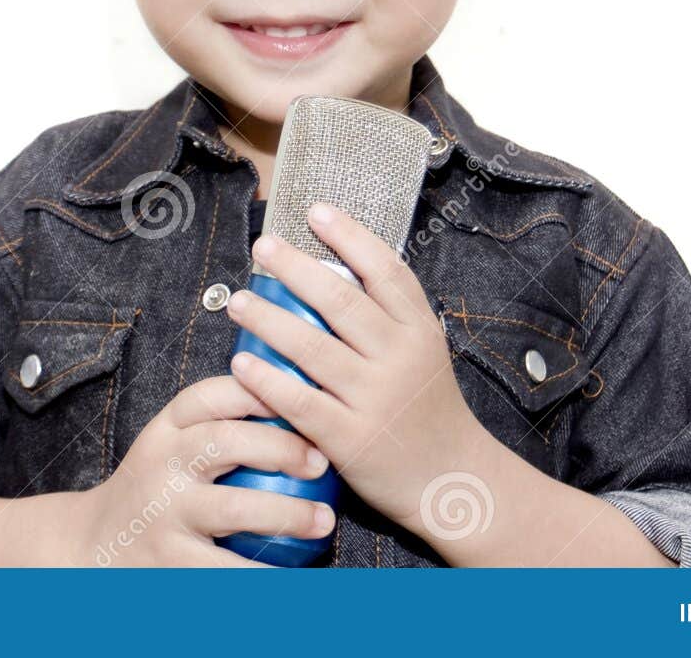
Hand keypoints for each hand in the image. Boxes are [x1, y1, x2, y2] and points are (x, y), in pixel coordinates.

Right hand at [67, 373, 335, 565]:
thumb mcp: (167, 448)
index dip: (256, 391)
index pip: (209, 396)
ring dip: (288, 514)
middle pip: (226, 442)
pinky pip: (227, 569)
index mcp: (165, 431)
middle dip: (282, 449)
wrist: (91, 548)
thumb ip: (213, 425)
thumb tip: (293, 400)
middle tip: (322, 463)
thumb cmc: (151, 491)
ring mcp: (165, 515)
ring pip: (234, 510)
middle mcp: (161, 466)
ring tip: (324, 520)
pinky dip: (265, 573)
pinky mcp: (171, 563)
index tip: (299, 396)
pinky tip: (295, 576)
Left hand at [225, 201, 503, 544]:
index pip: (385, 271)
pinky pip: (301, 402)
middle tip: (263, 247)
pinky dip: (269, 380)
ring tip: (239, 300)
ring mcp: (375, 398)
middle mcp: (399, 358)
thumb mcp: (425, 352)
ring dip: (270, 319)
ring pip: (313, 347)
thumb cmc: (429, 410)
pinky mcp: (350, 439)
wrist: (451, 479)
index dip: (350, 236)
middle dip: (296, 269)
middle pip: (341, 302)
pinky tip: (242, 362)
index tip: (316, 211)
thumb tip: (336, 268)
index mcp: (420, 331)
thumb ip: (391, 316)